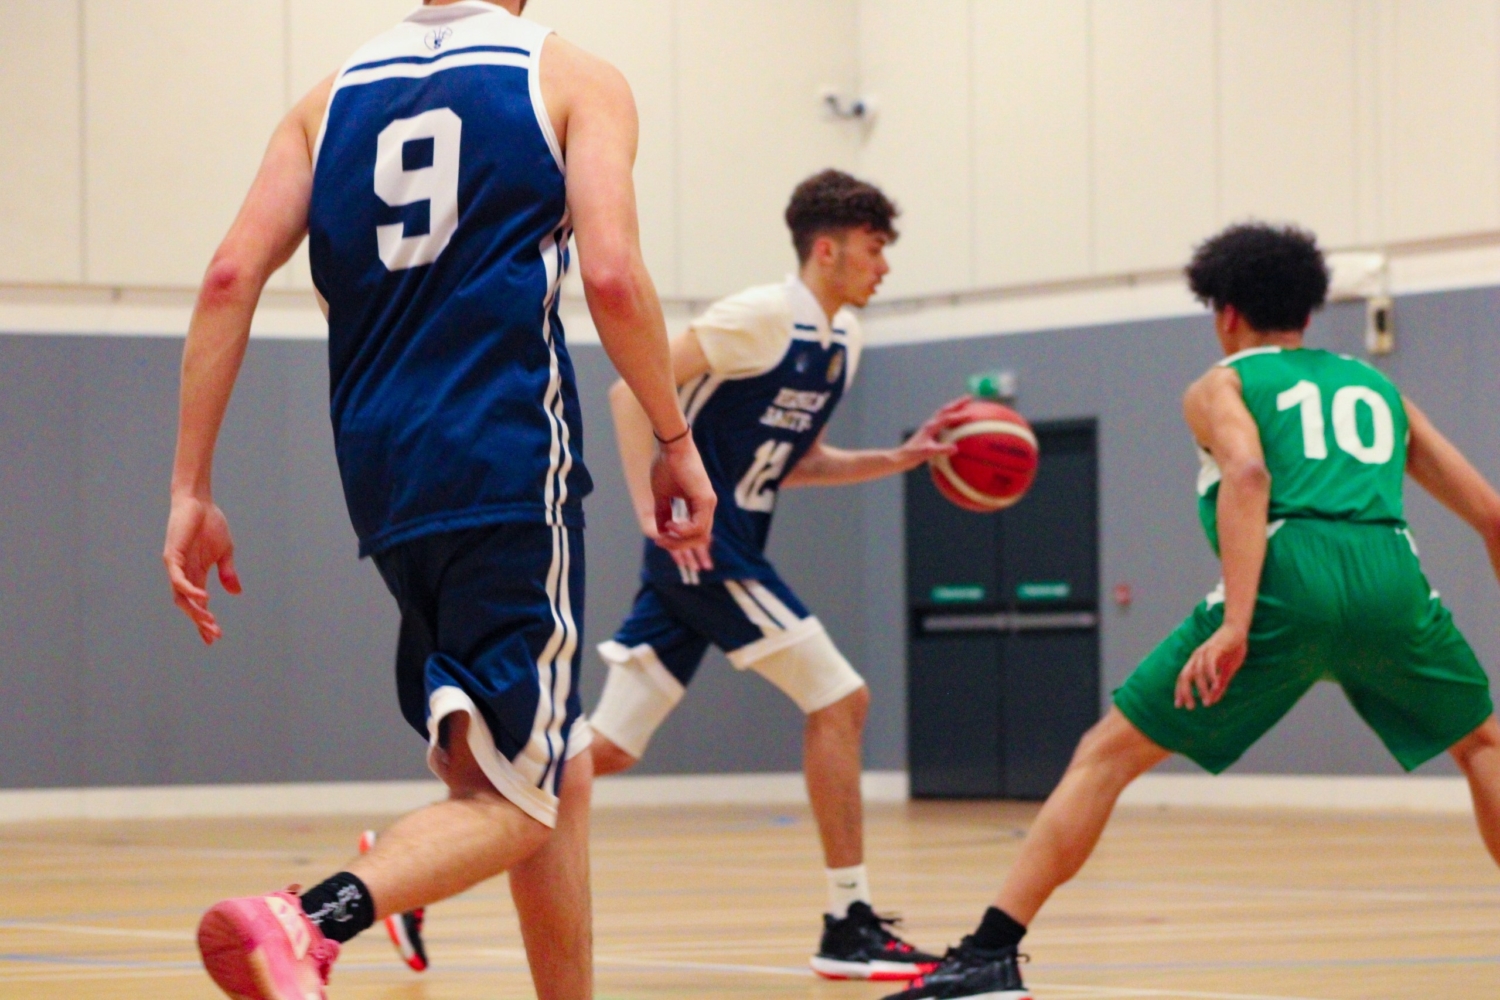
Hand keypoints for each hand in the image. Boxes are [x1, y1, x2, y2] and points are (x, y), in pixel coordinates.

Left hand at [163, 494, 241, 644]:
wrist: (198, 502)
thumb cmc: (210, 524)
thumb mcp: (225, 552)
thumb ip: (228, 573)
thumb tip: (236, 593)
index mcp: (197, 574)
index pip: (199, 603)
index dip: (204, 621)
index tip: (214, 638)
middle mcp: (184, 574)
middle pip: (189, 605)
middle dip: (201, 621)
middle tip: (214, 634)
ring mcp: (176, 566)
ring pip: (182, 597)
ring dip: (195, 611)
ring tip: (210, 621)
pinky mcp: (172, 557)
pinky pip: (179, 579)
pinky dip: (190, 590)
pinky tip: (204, 598)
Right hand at [650, 433, 716, 572]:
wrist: (671, 446)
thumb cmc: (665, 466)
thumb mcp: (661, 496)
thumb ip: (662, 515)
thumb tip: (658, 533)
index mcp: (698, 505)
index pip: (696, 533)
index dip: (682, 546)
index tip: (668, 549)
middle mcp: (706, 505)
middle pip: (699, 538)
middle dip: (680, 547)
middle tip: (660, 543)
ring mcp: (708, 503)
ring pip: (700, 535)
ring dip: (680, 540)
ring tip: (663, 535)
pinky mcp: (706, 499)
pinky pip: (698, 526)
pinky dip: (684, 531)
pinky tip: (671, 527)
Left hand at [892, 396, 969, 471]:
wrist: (902, 456)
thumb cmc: (914, 455)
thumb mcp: (928, 452)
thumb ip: (941, 449)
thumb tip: (956, 448)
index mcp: (931, 427)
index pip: (947, 418)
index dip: (959, 416)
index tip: (970, 414)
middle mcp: (930, 424)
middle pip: (946, 409)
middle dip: (958, 403)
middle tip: (970, 397)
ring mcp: (930, 426)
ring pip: (944, 412)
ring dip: (954, 407)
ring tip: (965, 404)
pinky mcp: (929, 431)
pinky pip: (942, 420)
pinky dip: (951, 416)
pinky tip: (956, 421)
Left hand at [1175, 622, 1248, 708]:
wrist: (1238, 630)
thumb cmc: (1231, 649)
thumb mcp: (1226, 671)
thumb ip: (1219, 685)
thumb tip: (1212, 700)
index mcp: (1196, 661)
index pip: (1183, 678)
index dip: (1180, 691)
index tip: (1179, 705)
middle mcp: (1197, 657)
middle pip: (1185, 676)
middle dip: (1185, 692)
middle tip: (1190, 707)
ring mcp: (1204, 652)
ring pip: (1198, 672)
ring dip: (1201, 688)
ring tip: (1206, 701)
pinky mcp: (1215, 648)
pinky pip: (1209, 663)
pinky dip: (1210, 675)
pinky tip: (1215, 686)